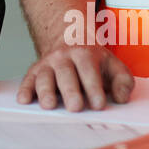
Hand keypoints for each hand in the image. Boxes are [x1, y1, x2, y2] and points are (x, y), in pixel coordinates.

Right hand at [16, 44, 132, 110]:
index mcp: (85, 54)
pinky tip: (24, 100)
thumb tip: (122, 98)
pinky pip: (28, 80)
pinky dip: (25, 90)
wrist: (69, 42)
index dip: (94, 88)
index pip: (89, 70)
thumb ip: (123, 81)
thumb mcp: (113, 65)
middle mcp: (63, 57)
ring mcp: (47, 64)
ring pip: (44, 76)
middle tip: (75, 107)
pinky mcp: (34, 72)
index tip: (99, 105)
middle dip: (70, 91)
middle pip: (66, 74)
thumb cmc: (94, 62)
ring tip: (49, 105)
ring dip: (46, 91)